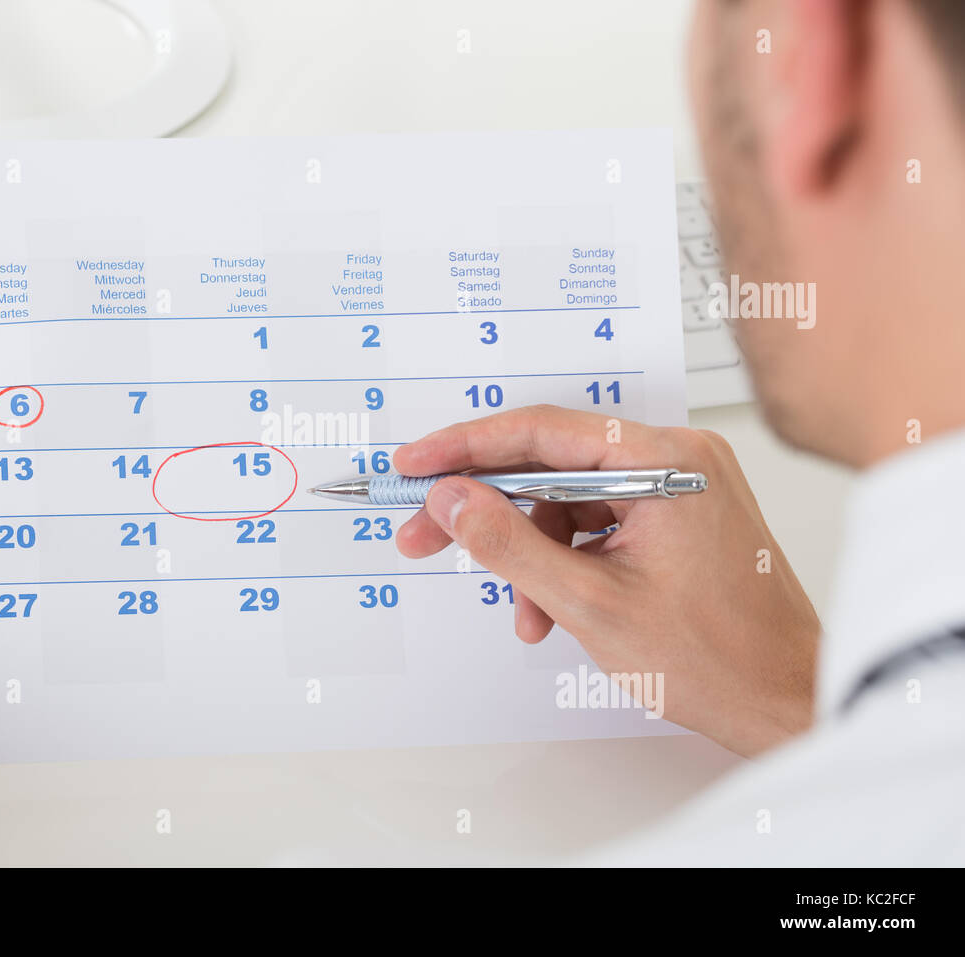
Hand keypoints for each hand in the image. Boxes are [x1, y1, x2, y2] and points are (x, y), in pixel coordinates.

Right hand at [394, 405, 819, 755]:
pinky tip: (553, 611)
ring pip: (568, 502)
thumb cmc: (718, 658)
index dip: (466, 446)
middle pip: (551, 465)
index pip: (542, 431)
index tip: (416, 463)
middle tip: (426, 532)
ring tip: (524, 612)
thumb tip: (452, 500)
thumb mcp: (589, 602)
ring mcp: (679, 486)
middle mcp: (677, 459)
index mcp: (666, 462)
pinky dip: (565, 563)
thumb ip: (508, 543)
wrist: (786, 700)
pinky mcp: (676, 515)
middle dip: (487, 509)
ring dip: (531, 554)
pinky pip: (596, 523)